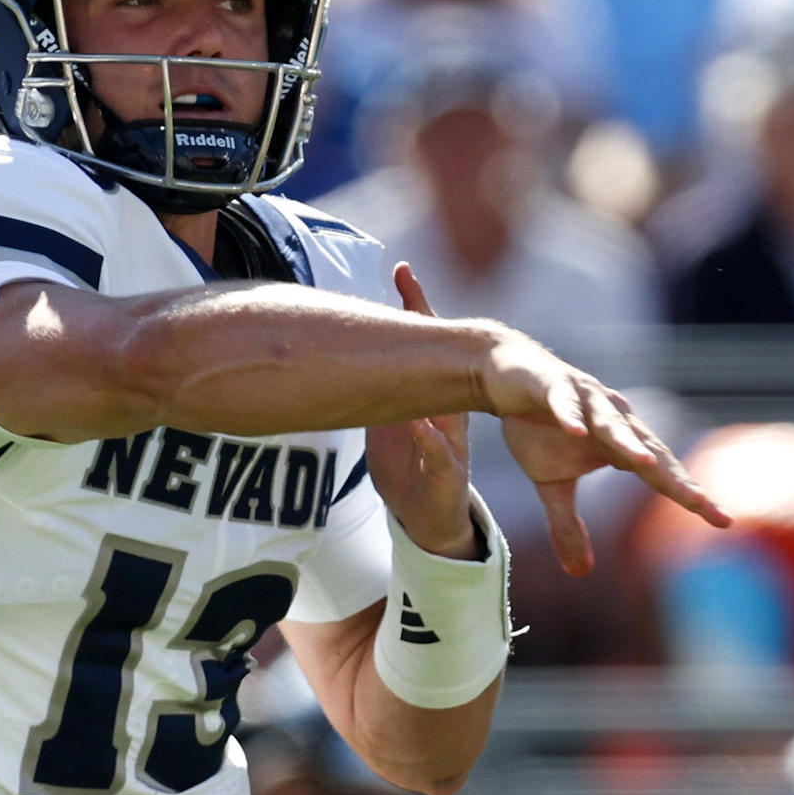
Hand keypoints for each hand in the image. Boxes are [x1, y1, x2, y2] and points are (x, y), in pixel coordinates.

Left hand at [366, 266, 484, 559]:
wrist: (429, 525)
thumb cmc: (407, 471)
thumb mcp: (383, 427)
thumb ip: (373, 396)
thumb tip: (342, 362)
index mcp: (430, 400)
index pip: (422, 348)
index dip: (413, 307)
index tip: (401, 269)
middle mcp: (445, 413)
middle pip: (439, 360)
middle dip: (425, 320)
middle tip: (411, 283)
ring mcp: (451, 443)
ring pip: (447, 403)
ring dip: (434, 375)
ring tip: (416, 342)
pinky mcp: (450, 478)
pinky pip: (442, 458)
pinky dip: (431, 443)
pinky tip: (422, 427)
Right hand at [477, 324, 721, 576]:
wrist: (505, 375)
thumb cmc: (538, 428)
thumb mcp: (551, 484)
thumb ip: (568, 525)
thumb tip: (580, 573)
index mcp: (622, 443)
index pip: (661, 475)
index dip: (688, 496)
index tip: (722, 521)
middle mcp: (614, 419)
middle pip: (648, 451)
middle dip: (674, 476)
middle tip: (699, 502)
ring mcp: (587, 399)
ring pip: (610, 423)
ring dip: (628, 442)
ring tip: (647, 464)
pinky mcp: (554, 385)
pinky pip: (564, 402)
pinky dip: (570, 415)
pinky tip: (575, 431)